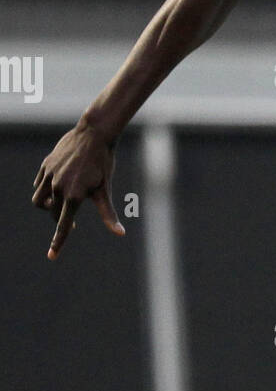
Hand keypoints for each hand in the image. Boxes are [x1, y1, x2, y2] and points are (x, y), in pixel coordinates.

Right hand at [32, 121, 124, 260]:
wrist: (95, 134)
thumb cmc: (104, 163)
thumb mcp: (105, 190)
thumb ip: (108, 214)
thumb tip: (120, 233)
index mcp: (73, 196)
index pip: (63, 226)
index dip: (58, 243)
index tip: (52, 256)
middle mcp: (58, 187)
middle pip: (52, 214)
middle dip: (59, 219)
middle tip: (72, 221)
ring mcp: (49, 175)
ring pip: (39, 200)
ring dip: (48, 206)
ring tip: (61, 203)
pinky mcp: (45, 165)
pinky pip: (39, 184)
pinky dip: (45, 190)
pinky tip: (58, 186)